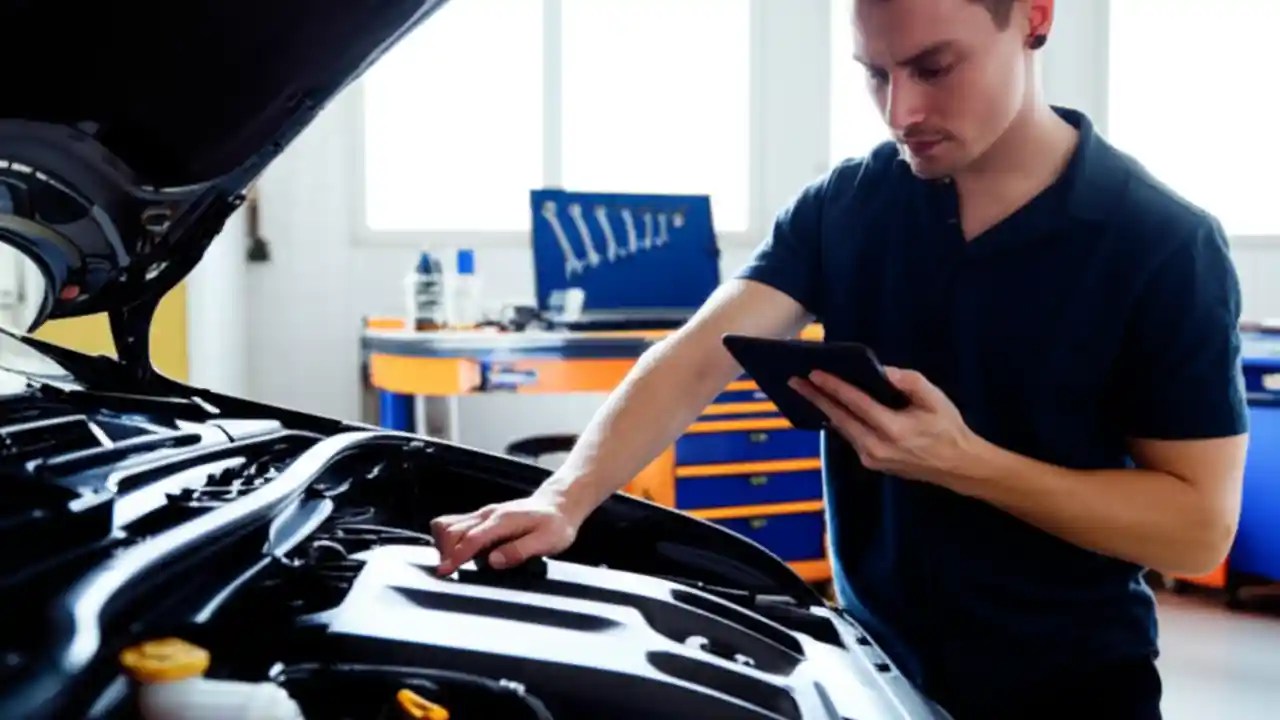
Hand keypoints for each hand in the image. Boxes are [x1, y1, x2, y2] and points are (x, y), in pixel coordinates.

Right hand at [429, 489, 580, 575]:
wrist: (560, 504)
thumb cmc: (556, 525)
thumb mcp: (547, 542)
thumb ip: (519, 551)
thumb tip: (493, 561)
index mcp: (503, 520)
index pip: (472, 538)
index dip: (457, 555)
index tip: (445, 571)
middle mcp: (488, 514)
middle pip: (452, 529)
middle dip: (445, 552)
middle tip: (448, 573)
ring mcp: (483, 514)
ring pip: (449, 523)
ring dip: (444, 544)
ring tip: (452, 563)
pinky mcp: (482, 518)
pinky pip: (455, 524)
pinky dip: (449, 539)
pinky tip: (458, 553)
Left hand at [789, 366, 982, 486]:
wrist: (957, 466)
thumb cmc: (948, 429)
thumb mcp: (935, 399)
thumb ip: (909, 382)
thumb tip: (882, 371)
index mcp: (894, 430)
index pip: (856, 404)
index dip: (834, 387)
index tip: (814, 373)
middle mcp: (877, 447)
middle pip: (839, 418)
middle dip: (816, 398)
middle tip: (794, 381)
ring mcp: (871, 459)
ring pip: (841, 429)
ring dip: (824, 409)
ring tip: (806, 391)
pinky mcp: (871, 463)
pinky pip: (850, 437)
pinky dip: (838, 421)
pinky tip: (828, 407)